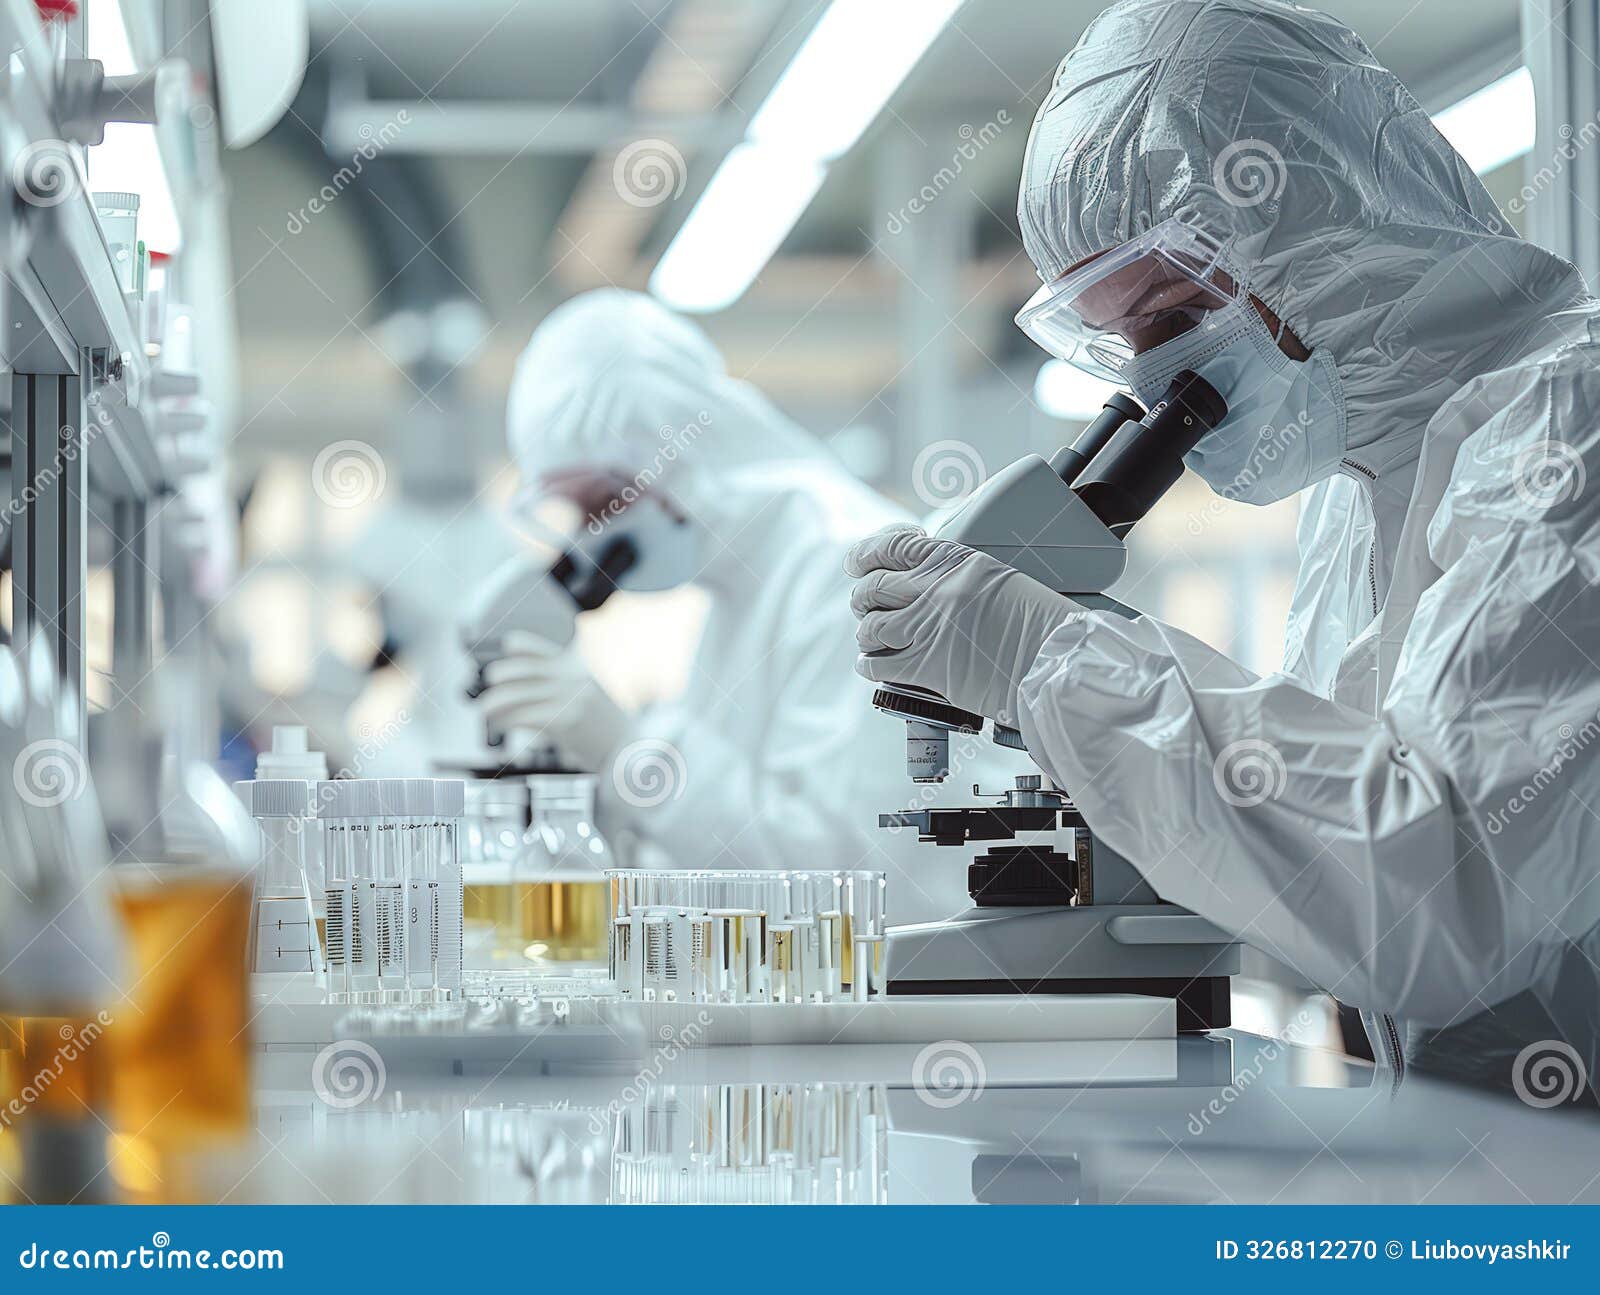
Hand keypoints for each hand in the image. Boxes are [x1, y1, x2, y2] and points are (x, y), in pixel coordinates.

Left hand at [475, 631, 629, 769]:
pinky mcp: (567, 720)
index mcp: (578, 667)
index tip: (503, 653)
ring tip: (486, 711)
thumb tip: (527, 687)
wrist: (629, 750)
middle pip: (522, 669)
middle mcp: (573, 677)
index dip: (516, 647)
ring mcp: (571, 697)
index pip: (539, 646)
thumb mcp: (589, 694)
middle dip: (498, 677)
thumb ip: (564, 683)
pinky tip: (500, 725)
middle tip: (489, 687)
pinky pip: (524, 716)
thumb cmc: (606, 728)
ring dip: (494, 703)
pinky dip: (506, 721)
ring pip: (518, 695)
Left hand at [845, 525, 1083, 726]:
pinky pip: (879, 663)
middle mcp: (936, 588)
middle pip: (875, 586)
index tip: (856, 562)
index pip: (893, 546)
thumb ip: (959, 578)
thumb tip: (927, 585)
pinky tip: (871, 663)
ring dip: (866, 633)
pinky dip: (869, 664)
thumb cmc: (1040, 624)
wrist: (1056, 660)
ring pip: (871, 625)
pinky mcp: (928, 665)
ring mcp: (929, 626)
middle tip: (864, 606)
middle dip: (863, 598)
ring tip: (871, 638)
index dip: (865, 554)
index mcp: (955, 561)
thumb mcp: (999, 580)